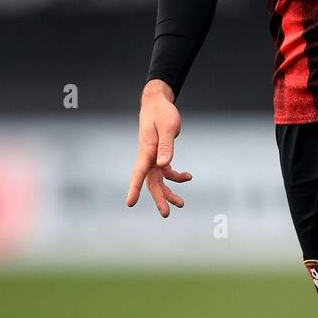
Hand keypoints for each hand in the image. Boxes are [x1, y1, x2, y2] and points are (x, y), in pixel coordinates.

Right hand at [126, 80, 192, 215]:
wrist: (157, 103)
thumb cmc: (161, 113)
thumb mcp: (167, 128)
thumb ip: (166, 146)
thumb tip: (164, 165)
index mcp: (146, 151)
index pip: (138, 173)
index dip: (134, 189)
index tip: (130, 203)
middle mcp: (147, 157)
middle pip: (151, 182)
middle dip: (158, 198)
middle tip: (165, 214)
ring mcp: (153, 157)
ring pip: (159, 180)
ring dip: (169, 192)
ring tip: (181, 204)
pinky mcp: (159, 155)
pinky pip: (166, 171)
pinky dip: (176, 176)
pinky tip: (188, 177)